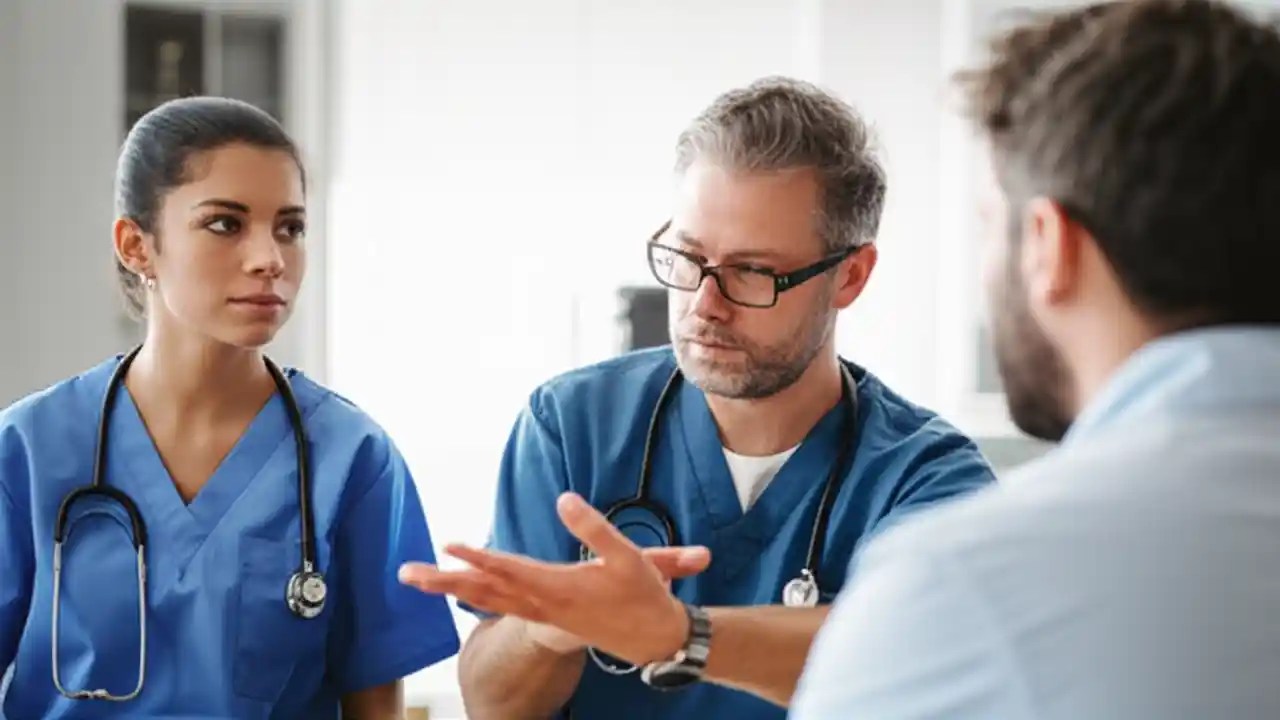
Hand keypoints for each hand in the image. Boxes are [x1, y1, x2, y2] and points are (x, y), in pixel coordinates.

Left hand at [399, 492, 711, 665]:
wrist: (653, 638)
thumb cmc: (642, 594)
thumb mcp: (629, 555)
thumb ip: (593, 526)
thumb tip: (565, 498)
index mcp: (559, 588)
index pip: (510, 570)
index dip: (479, 558)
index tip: (449, 547)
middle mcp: (542, 603)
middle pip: (484, 592)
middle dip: (444, 582)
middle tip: (407, 574)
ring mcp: (541, 612)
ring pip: (487, 600)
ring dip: (451, 589)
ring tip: (419, 579)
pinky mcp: (544, 615)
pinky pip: (499, 605)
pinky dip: (474, 596)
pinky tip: (458, 589)